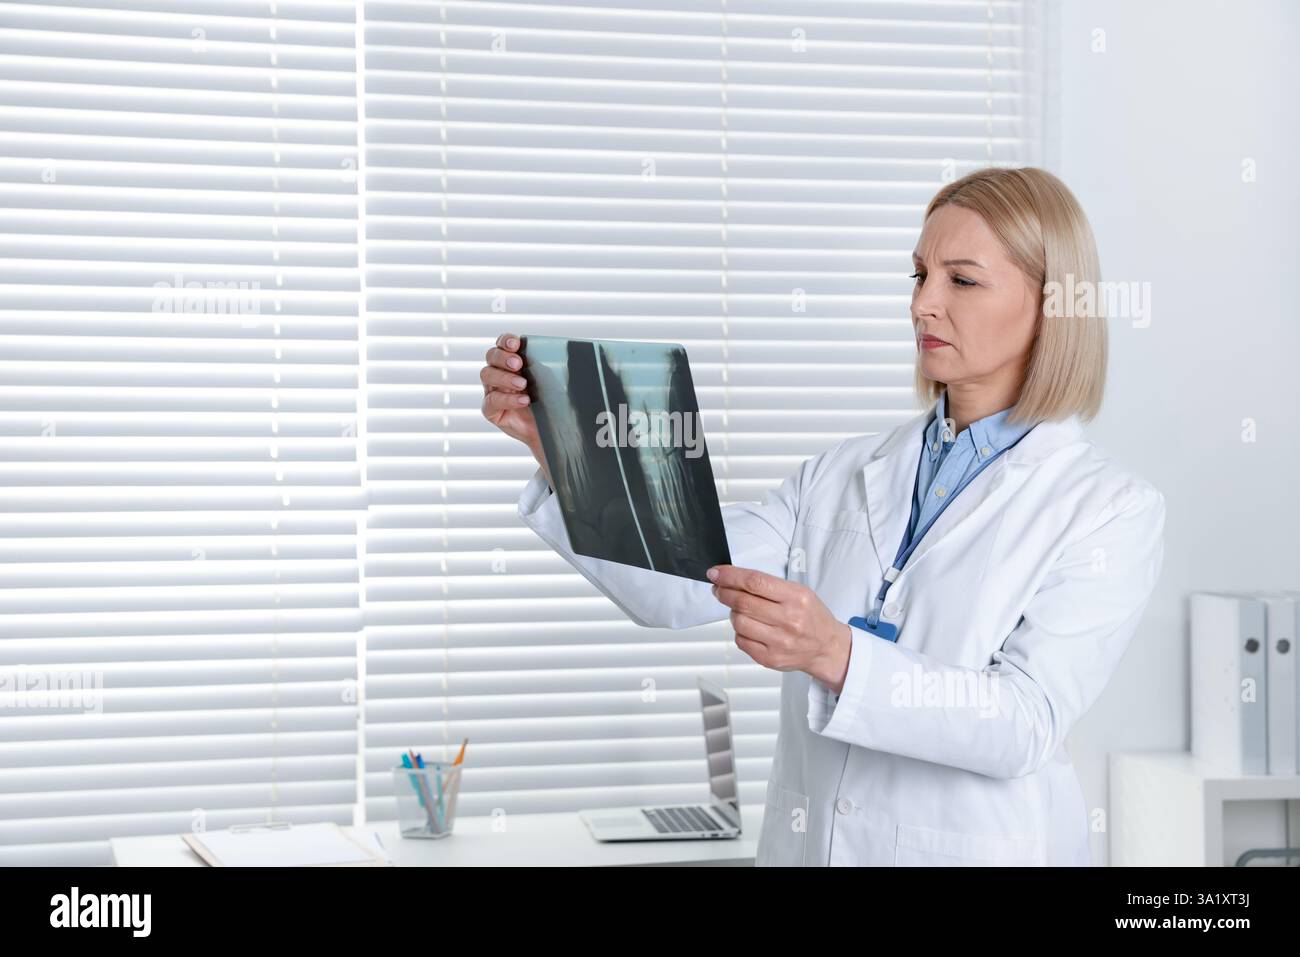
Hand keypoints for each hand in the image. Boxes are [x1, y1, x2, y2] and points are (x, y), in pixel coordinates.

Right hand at [480, 333, 551, 484]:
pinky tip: (523, 400)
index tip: (516, 342)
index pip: (503, 344)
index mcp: (512, 362)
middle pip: (491, 356)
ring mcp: (494, 391)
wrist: (552, 432)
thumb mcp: (554, 380)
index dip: (506, 340)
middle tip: (518, 363)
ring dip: (504, 377)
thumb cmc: (552, 402)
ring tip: (523, 383)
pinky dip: (507, 398)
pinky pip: (491, 400)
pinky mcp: (492, 410)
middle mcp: (500, 373)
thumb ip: (553, 364)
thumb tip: (579, 349)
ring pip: (487, 375)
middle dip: (503, 357)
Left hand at [707, 564, 851, 693]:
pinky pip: (741, 641)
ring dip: (733, 613)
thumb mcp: (799, 592)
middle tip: (719, 589)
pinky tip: (750, 627)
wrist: (826, 647)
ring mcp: (779, 642)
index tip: (715, 573)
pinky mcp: (770, 659)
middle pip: (743, 602)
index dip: (730, 576)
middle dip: (724, 592)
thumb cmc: (811, 617)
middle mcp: (789, 620)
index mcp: (797, 598)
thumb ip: (768, 585)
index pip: (755, 582)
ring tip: (741, 610)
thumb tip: (732, 579)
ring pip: (739, 622)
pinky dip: (739, 631)